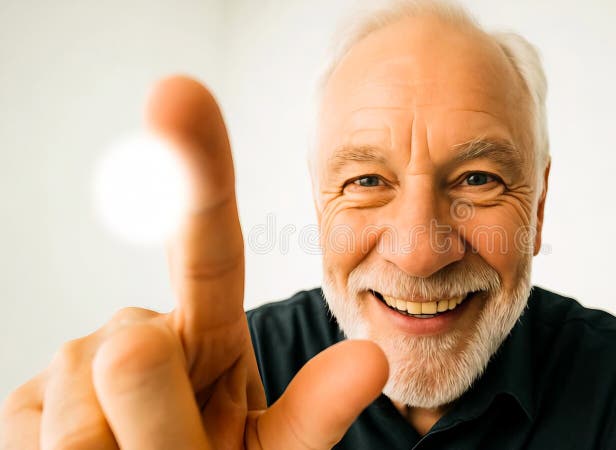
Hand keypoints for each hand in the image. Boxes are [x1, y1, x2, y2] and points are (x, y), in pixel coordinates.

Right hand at [0, 76, 388, 449]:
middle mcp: (141, 332)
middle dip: (154, 421)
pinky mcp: (20, 404)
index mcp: (211, 333)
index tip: (179, 92)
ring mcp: (75, 366)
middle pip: (134, 348)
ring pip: (82, 406)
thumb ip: (313, 411)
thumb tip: (372, 358)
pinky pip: (39, 441)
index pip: (209, 246)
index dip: (196, 170)